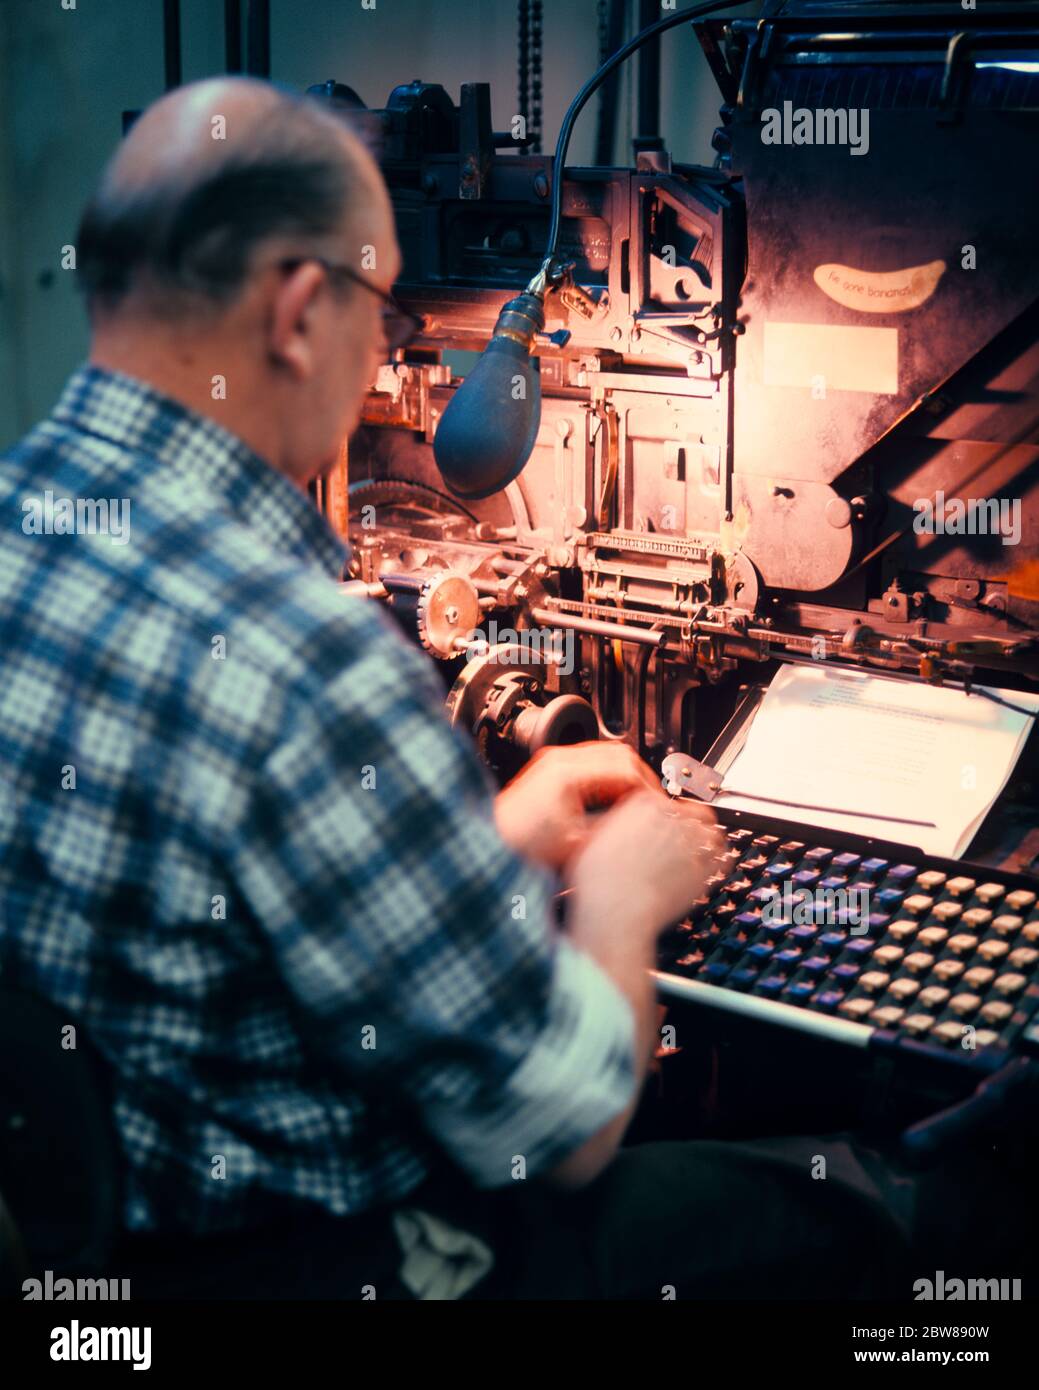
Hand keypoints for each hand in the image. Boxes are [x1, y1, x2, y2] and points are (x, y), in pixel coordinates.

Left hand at [494, 740, 660, 871]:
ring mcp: (553, 760)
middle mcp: (561, 758)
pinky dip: (608, 777)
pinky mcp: (549, 768)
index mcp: (570, 772)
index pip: (626, 769)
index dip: (649, 790)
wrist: (490, 844)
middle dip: (642, 778)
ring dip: (626, 775)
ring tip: (636, 802)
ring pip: (606, 754)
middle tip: (654, 802)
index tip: (659, 808)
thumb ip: (615, 828)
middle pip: (620, 753)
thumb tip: (644, 823)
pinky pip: (591, 762)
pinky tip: (612, 799)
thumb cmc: (521, 845)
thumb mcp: (578, 844)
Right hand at [567, 791, 726, 940]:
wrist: (616, 909)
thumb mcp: (591, 838)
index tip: (662, 823)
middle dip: (689, 822)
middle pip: (692, 810)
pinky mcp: (704, 868)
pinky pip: (722, 858)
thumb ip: (611, 825)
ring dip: (707, 838)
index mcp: (644, 803)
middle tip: (683, 835)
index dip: (664, 812)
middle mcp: (671, 817)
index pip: (663, 798)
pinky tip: (713, 864)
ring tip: (701, 847)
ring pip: (712, 831)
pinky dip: (719, 860)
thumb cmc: (599, 880)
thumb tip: (614, 826)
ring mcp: (691, 842)